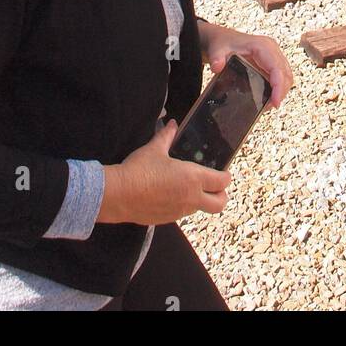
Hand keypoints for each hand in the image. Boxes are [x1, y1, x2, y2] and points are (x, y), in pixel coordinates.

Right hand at [98, 120, 230, 226]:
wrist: (119, 195)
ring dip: (200, 200)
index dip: (226, 177)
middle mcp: (191, 197)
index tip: (223, 172)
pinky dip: (183, 205)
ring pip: (200, 209)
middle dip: (221, 195)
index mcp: (193, 178)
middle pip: (220, 203)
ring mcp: (179, 212)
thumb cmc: (139, 170)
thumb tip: (172, 125)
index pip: (222, 181)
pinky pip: (182, 213)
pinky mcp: (167, 219)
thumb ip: (166, 136)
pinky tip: (171, 194)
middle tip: (215, 186)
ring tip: (189, 187)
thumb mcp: (154, 149)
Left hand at [198, 20, 293, 108]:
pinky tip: (268, 97)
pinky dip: (277, 87)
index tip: (275, 103)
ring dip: (281, 91)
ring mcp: (273, 55)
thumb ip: (216, 58)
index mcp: (262, 46)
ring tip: (269, 104)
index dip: (279, 87)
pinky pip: (280, 76)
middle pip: (285, 74)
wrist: (223, 38)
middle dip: (281, 92)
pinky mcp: (271, 61)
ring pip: (286, 76)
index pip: (277, 68)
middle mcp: (271, 49)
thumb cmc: (223, 43)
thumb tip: (217, 67)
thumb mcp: (217, 50)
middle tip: (270, 107)